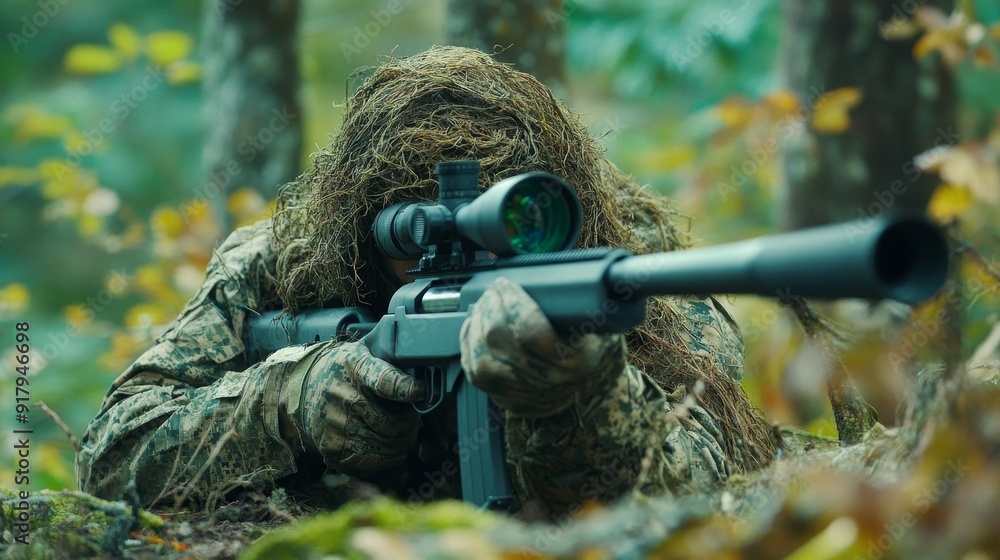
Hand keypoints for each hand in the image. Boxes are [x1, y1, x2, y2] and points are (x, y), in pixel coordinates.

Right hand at [278, 340, 424, 472]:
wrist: (301, 389)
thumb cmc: (344, 371)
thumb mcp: (363, 353)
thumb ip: (391, 361)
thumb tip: (424, 375)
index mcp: (356, 367)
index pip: (384, 381)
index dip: (405, 389)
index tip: (420, 392)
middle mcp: (344, 397)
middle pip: (391, 424)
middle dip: (411, 426)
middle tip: (415, 422)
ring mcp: (336, 425)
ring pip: (385, 446)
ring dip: (403, 443)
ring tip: (406, 435)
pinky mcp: (332, 448)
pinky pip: (370, 461)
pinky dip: (389, 458)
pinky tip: (392, 448)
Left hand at [460, 277, 626, 417]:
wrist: (578, 394)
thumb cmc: (584, 353)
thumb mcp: (592, 327)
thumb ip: (574, 304)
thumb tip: (547, 274)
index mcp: (572, 359)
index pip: (530, 329)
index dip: (511, 301)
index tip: (506, 283)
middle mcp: (544, 378)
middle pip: (499, 339)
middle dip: (490, 306)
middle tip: (493, 291)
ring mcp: (519, 390)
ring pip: (481, 354)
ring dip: (477, 322)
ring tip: (484, 305)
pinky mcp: (499, 394)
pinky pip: (472, 366)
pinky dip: (469, 340)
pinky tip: (475, 324)